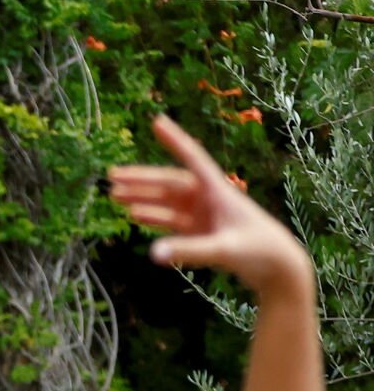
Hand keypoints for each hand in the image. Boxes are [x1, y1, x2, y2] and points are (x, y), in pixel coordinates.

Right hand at [110, 115, 313, 294]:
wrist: (278, 268)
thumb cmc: (259, 251)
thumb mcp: (224, 249)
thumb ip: (188, 250)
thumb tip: (153, 254)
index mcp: (218, 191)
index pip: (192, 159)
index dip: (174, 140)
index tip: (157, 121)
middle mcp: (209, 198)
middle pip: (170, 182)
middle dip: (141, 179)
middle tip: (112, 175)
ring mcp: (204, 215)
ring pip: (167, 201)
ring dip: (143, 197)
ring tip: (115, 195)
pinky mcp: (201, 232)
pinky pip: (172, 220)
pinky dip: (153, 217)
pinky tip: (135, 215)